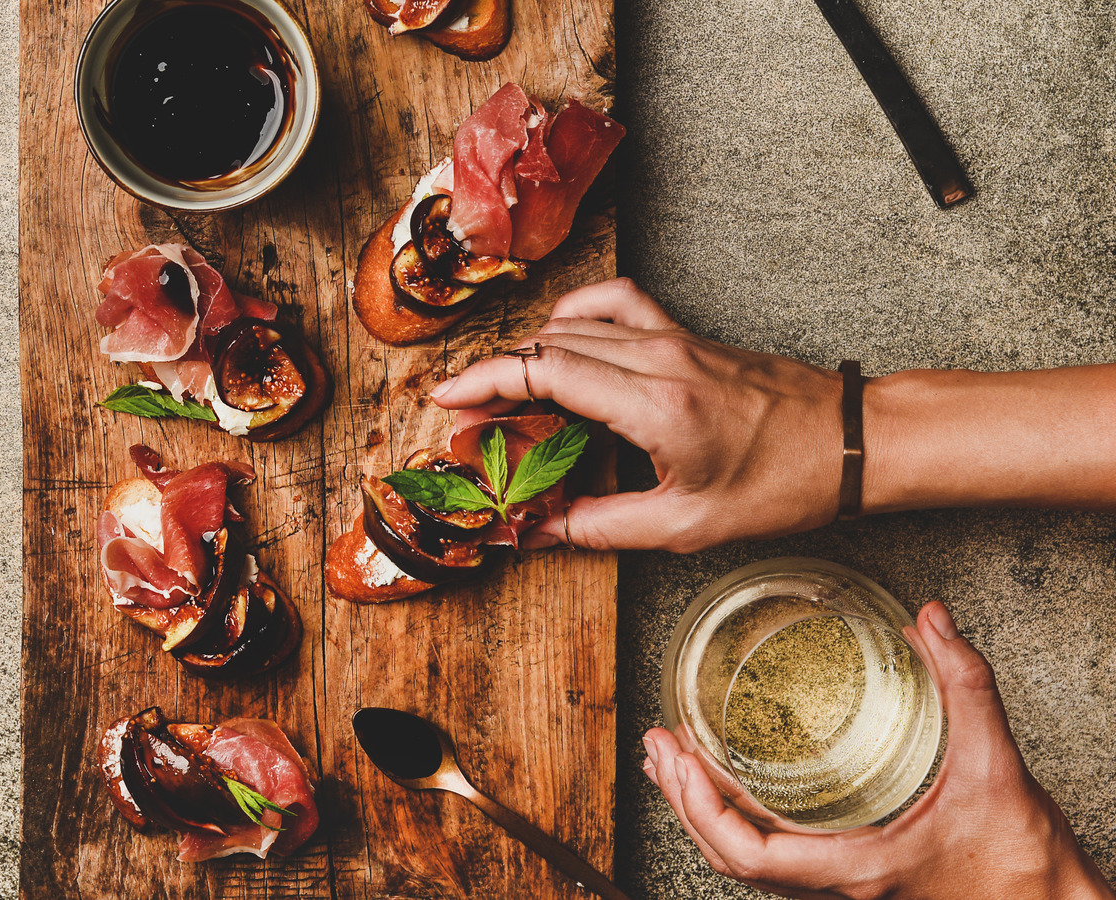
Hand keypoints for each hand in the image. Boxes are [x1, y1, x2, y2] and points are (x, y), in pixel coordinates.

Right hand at [430, 278, 844, 551]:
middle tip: (469, 413)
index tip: (446, 401)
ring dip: (531, 350)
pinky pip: (616, 305)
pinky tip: (564, 340)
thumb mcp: (686, 525)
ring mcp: (674, 338)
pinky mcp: (686, 334)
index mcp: (654, 405)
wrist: (853, 442)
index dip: (484, 382)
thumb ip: (601, 528)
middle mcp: (658, 358)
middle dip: (497, 374)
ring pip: (577, 322)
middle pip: (549, 343)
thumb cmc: (783, 485)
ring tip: (506, 390)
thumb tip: (538, 533)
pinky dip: (577, 316)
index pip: (544, 370)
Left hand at [643, 602, 1114, 899]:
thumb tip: (931, 621)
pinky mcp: (852, 876)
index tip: (678, 761)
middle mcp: (838, 885)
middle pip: (731, 859)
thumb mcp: (998, 768)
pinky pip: (775, 858)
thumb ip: (967, 688)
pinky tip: (730, 785)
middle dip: (684, 802)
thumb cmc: (1024, 859)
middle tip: (659, 746)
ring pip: (748, 863)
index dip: (703, 810)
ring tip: (673, 760)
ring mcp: (842, 885)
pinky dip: (738, 820)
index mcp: (857, 866)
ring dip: (704, 812)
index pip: (751, 857)